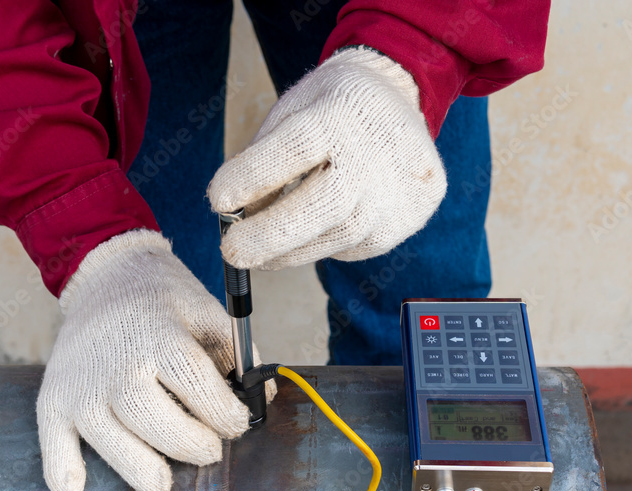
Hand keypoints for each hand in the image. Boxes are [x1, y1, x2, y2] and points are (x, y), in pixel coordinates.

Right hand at [36, 229, 274, 490]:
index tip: (237, 423)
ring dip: (141, 470)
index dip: (226, 415)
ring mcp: (82, 385)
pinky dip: (61, 472)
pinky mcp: (54, 399)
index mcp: (160, 336)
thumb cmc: (164, 301)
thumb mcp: (208, 312)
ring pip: (111, 441)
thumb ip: (238, 354)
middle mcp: (117, 364)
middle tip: (208, 451)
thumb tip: (260, 401)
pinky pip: (54, 443)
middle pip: (155, 420)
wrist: (106, 276)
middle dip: (190, 445)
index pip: (197, 386)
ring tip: (162, 484)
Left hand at [208, 47, 445, 269]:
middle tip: (231, 252)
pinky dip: (325, 245)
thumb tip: (237, 219)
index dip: (252, 178)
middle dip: (270, 235)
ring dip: (291, 251)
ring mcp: (402, 187)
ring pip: (338, 237)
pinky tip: (313, 231)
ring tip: (260, 251)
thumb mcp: (292, 111)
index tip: (218, 202)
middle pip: (323, 205)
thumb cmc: (330, 108)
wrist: (396, 97)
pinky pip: (358, 245)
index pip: (294, 149)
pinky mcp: (413, 215)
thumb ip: (263, 159)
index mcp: (343, 111)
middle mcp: (380, 151)